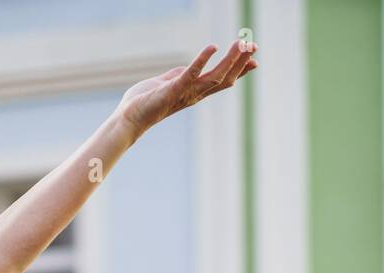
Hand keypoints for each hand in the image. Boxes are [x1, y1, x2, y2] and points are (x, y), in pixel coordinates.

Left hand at [115, 36, 257, 137]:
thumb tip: (194, 66)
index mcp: (195, 91)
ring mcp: (185, 92)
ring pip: (215, 76)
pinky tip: (213, 47)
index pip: (223, 80)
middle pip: (225, 78)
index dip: (240, 70)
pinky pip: (191, 74)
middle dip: (241, 62)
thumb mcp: (169, 83)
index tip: (255, 58)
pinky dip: (202, 60)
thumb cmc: (147, 101)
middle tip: (254, 46)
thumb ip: (182, 75)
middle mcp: (194, 94)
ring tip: (241, 44)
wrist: (129, 117)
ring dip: (230, 60)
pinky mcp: (173, 89)